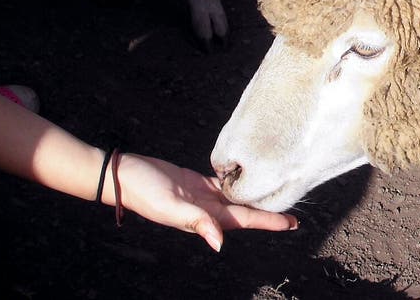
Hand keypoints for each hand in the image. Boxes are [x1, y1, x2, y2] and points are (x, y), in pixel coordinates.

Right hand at [113, 153, 298, 250]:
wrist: (125, 175)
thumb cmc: (145, 191)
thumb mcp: (170, 206)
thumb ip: (195, 222)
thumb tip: (219, 243)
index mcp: (205, 217)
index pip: (244, 220)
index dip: (268, 221)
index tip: (292, 223)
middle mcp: (207, 209)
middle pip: (245, 212)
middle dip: (268, 213)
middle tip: (294, 213)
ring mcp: (201, 196)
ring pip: (235, 199)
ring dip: (254, 198)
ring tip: (275, 195)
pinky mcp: (194, 182)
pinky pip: (221, 184)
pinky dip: (235, 182)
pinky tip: (245, 178)